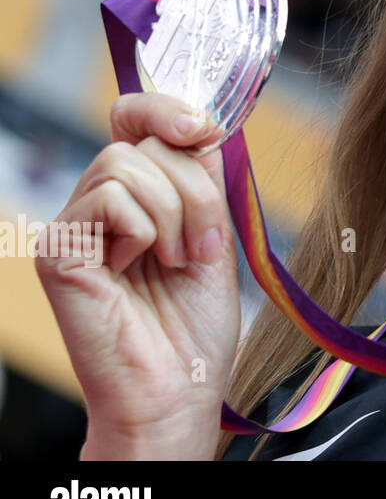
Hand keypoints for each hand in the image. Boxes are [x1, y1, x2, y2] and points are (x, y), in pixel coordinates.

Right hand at [34, 92, 240, 459]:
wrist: (179, 389)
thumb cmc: (195, 325)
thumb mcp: (214, 234)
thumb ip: (202, 179)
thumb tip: (200, 121)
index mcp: (135, 197)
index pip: (131, 120)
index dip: (163, 109)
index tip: (202, 126)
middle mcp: (97, 206)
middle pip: (143, 144)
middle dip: (194, 191)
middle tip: (201, 247)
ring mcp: (73, 227)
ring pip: (126, 165)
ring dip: (176, 214)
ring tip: (176, 263)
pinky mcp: (57, 251)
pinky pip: (110, 199)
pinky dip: (145, 231)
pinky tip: (138, 270)